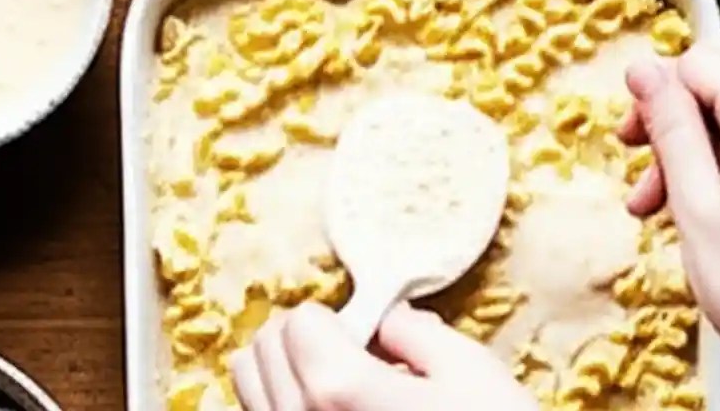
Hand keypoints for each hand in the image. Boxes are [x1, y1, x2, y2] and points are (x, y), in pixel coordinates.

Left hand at [231, 302, 537, 410]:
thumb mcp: (468, 370)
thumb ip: (415, 330)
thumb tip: (388, 319)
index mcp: (337, 387)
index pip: (298, 320)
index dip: (337, 318)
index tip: (369, 336)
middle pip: (262, 350)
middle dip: (302, 339)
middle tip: (353, 355)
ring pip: (250, 389)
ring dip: (284, 373)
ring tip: (337, 385)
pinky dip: (282, 406)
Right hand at [620, 40, 719, 410]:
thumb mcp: (693, 200)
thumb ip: (667, 123)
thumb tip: (642, 68)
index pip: (695, 61)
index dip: (654, 96)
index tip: (632, 142)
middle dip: (678, 116)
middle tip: (646, 169)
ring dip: (705, 140)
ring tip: (670, 203)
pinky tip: (718, 206)